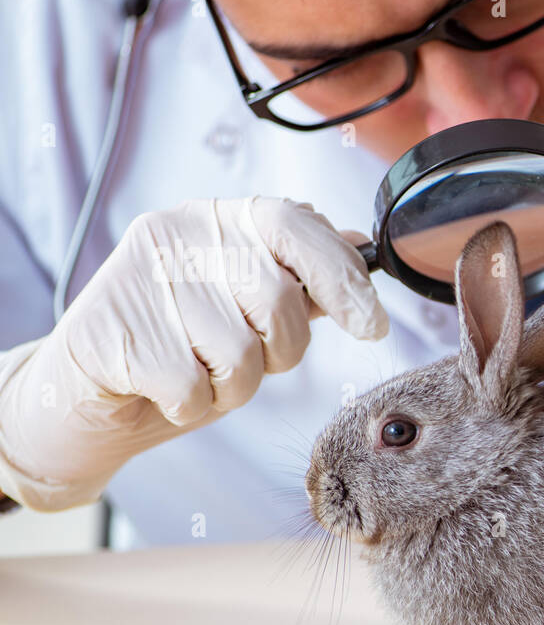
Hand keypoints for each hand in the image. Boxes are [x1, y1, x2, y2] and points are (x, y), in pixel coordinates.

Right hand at [0, 197, 387, 510]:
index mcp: (216, 219)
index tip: (373, 324)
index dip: (343, 276)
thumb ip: (304, 280)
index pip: (295, 224)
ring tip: (199, 372)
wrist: (90, 395)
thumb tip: (360, 244)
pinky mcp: (111, 334)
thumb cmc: (184, 349)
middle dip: (280, 351)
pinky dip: (193, 405)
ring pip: (239, 355)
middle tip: (247, 359)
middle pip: (277, 300)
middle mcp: (176, 236)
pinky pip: (194, 389)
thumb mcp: (252, 311)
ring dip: (233, 386)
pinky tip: (164, 389)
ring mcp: (138, 280)